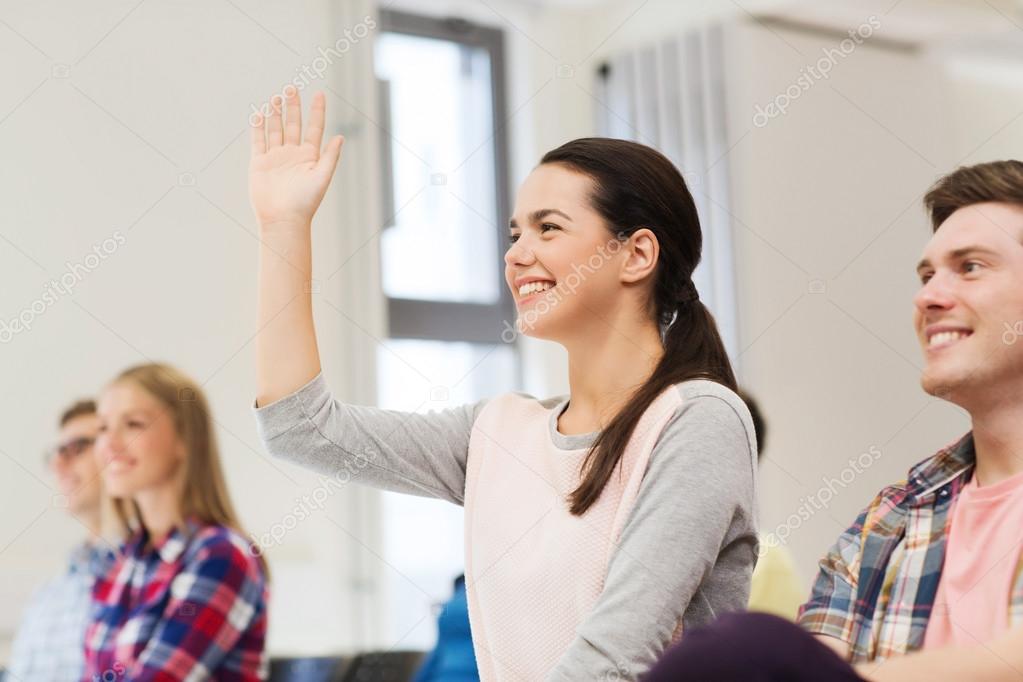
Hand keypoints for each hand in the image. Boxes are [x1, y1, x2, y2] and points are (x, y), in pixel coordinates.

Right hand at [249, 90, 343, 228]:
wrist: (282, 219)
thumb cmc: (305, 202)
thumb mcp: (322, 177)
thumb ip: (330, 156)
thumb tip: (340, 136)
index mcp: (310, 156)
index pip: (314, 128)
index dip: (317, 111)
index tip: (319, 93)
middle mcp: (293, 154)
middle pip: (293, 124)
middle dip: (293, 106)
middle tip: (291, 88)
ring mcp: (276, 157)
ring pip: (275, 129)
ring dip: (276, 113)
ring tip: (277, 96)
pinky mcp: (260, 162)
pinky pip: (258, 141)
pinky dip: (258, 127)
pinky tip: (259, 114)